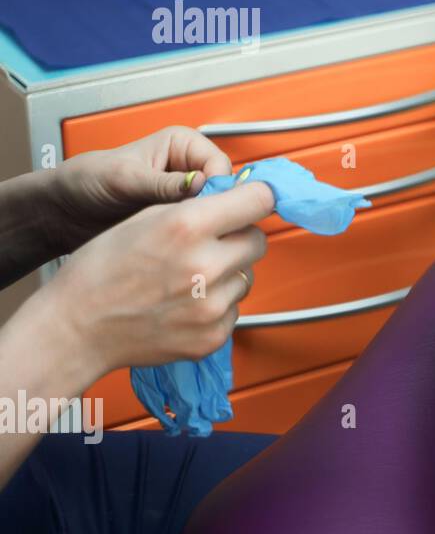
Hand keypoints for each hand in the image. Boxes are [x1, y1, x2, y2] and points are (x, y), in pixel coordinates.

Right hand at [35, 180, 273, 382]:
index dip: (257, 197)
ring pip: (247, 277)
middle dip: (239, 238)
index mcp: (187, 227)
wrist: (76, 329)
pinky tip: (183, 303)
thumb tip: (232, 197)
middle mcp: (206, 266)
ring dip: (227, 274)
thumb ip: (193, 206)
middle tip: (210, 243)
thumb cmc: (98, 273)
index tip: (256, 200)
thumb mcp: (142, 219)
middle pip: (258, 240)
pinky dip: (216, 305)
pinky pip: (234, 309)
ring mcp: (212, 306)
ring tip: (187, 278)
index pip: (259, 200)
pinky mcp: (213, 335)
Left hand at [47, 126, 232, 254]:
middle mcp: (189, 169)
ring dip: (201, 225)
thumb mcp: (125, 178)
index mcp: (183, 145)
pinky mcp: (180, 219)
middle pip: (223, 191)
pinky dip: (191, 237)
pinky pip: (199, 229)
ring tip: (181, 234)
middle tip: (196, 225)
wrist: (66, 211)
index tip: (208, 206)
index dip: (218, 188)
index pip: (220, 165)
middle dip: (211, 209)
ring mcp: (186, 196)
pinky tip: (177, 243)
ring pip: (213, 212)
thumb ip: (162, 182)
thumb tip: (200, 185)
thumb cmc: (85, 180)